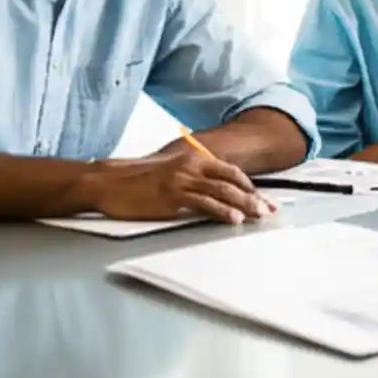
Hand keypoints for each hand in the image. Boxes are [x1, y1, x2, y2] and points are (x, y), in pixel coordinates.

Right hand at [85, 149, 274, 222]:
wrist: (107, 181)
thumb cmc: (134, 179)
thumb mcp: (167, 171)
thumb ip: (189, 177)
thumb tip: (208, 191)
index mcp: (192, 159)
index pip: (229, 172)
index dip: (248, 186)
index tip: (263, 198)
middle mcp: (191, 167)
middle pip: (232, 182)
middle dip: (254, 197)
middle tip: (270, 210)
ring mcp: (182, 181)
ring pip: (223, 192)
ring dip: (245, 205)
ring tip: (260, 216)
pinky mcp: (173, 197)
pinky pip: (204, 205)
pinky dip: (223, 212)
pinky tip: (234, 219)